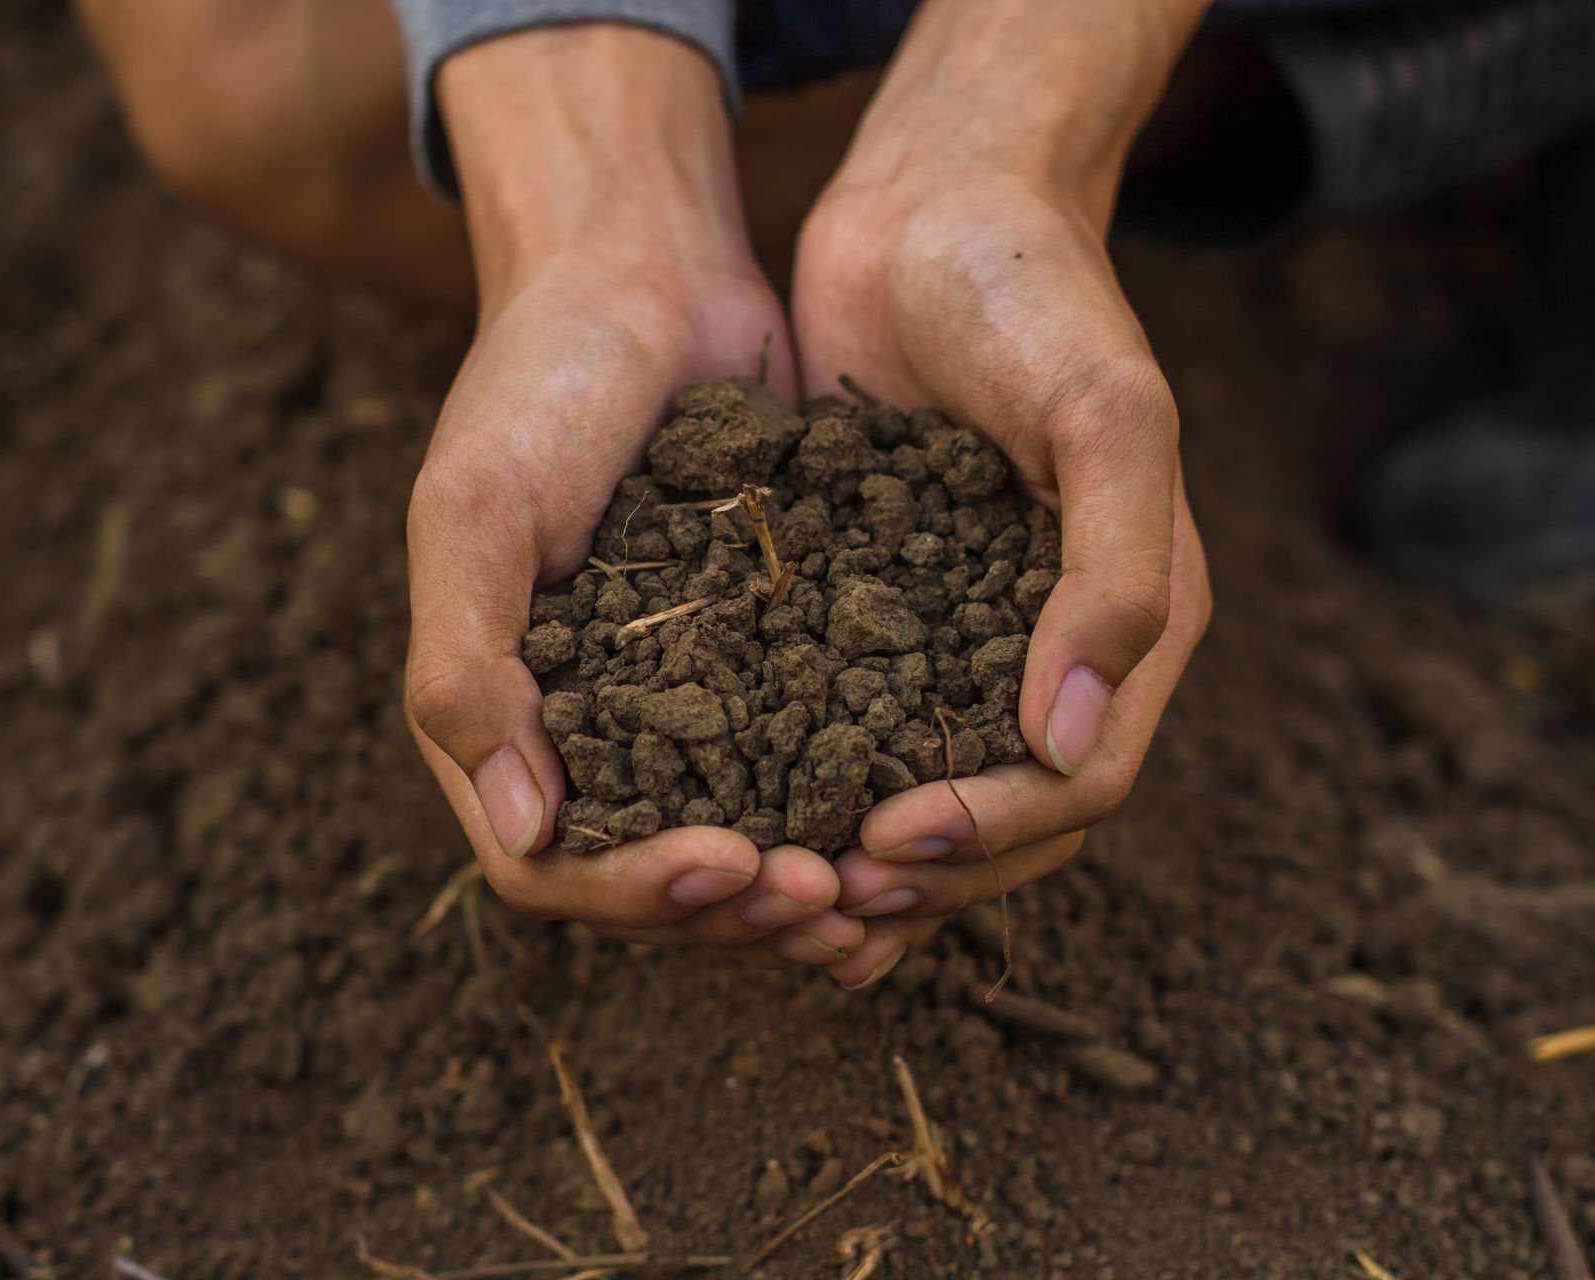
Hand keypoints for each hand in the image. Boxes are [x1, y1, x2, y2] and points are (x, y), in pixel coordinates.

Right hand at [405, 26, 863, 966]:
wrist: (638, 271)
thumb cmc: (535, 381)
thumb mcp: (475, 515)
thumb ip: (468, 670)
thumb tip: (525, 837)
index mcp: (500, 718)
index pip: (550, 869)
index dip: (636, 891)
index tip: (733, 864)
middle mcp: (587, 732)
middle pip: (652, 882)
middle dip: (738, 907)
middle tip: (831, 898)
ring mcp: (678, 704)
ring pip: (736, 843)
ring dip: (801, 885)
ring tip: (881, 893)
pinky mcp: (761, 661)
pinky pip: (798, 766)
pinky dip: (846, 808)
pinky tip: (915, 818)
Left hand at [788, 0, 1213, 987]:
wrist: (936, 205)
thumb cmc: (1035, 295)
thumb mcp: (1104, 415)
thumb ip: (1117, 572)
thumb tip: (1071, 742)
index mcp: (1133, 622)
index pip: (1078, 784)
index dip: (992, 831)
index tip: (888, 840)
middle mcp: (1051, 649)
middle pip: (1005, 819)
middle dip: (922, 873)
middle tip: (821, 895)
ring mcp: (960, 635)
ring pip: (925, 790)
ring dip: (862, 856)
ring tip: (779, 889)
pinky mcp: (874, 610)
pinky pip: (851, 725)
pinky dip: (809, 783)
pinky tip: (741, 822)